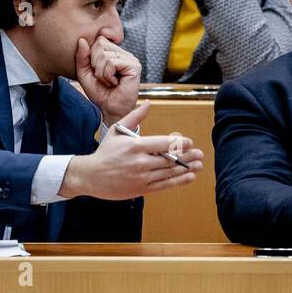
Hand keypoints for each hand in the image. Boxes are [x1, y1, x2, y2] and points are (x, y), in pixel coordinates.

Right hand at [60, 102, 203, 200]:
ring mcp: (142, 177)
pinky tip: (189, 177)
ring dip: (187, 168)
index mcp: (135, 146)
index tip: (189, 142)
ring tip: (199, 165)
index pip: (164, 144)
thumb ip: (134, 117)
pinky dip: (178, 181)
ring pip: (169, 172)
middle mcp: (140, 162)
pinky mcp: (141, 189)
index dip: (179, 143)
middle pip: (170, 159)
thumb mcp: (117, 130)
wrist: (91, 176)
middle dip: (187, 156)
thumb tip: (148, 103)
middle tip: (200, 154)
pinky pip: (164, 185)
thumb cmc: (106, 152)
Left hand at [75, 35, 140, 120]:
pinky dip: (108, 76)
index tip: (97, 72)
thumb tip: (82, 40)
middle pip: (100, 44)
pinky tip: (115, 83)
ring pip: (105, 55)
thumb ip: (82, 57)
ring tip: (109, 82)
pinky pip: (112, 63)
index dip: (92, 57)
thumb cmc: (100, 93)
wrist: (110, 110)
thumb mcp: (85, 73)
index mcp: (114, 52)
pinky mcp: (134, 66)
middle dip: (96, 64)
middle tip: (104, 78)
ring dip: (101, 73)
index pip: (98, 41)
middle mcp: (124, 53)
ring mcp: (130, 58)